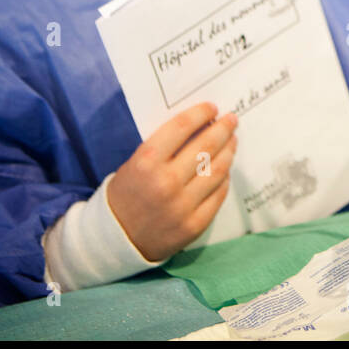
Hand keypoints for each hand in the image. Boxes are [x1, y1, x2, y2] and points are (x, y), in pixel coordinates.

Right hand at [108, 102, 237, 261]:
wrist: (117, 239)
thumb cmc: (126, 195)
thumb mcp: (135, 164)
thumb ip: (164, 148)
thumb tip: (200, 128)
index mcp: (146, 162)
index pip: (182, 127)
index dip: (200, 114)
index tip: (212, 108)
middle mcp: (166, 182)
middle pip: (206, 146)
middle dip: (223, 129)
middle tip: (231, 120)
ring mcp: (182, 206)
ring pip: (217, 170)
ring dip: (228, 151)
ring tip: (232, 142)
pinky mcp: (194, 224)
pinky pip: (219, 194)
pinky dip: (224, 178)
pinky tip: (225, 169)